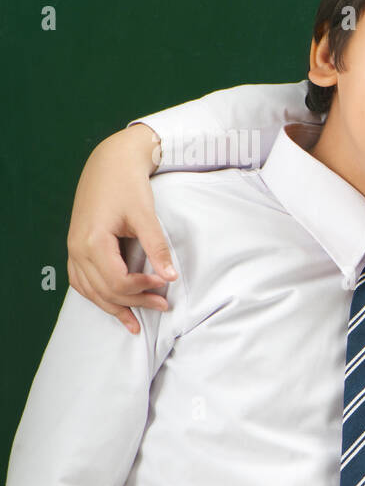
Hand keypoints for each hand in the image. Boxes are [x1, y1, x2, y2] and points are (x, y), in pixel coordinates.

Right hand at [66, 124, 174, 333]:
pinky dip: (97, 296)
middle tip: (163, 306)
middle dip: (134, 302)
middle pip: (105, 290)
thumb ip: (156, 248)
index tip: (164, 286)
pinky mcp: (76, 246)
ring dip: (114, 306)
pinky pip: (81, 281)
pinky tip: (112, 305)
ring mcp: (73, 248)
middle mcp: (77, 248)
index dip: (142, 289)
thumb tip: (170, 277)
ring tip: (136, 322)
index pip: (117, 281)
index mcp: (92, 241)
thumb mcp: (145, 215)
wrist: (110, 162)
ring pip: (90, 290)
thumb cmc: (127, 185)